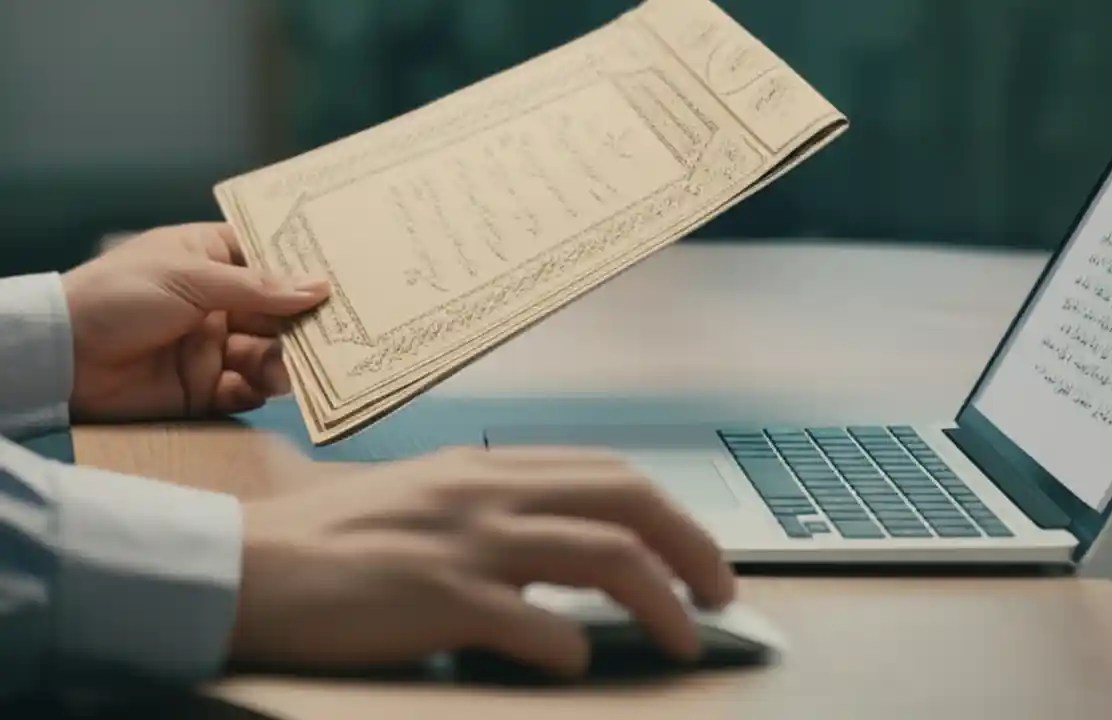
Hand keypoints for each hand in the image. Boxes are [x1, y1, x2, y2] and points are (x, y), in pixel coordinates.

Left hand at [61, 223, 329, 420]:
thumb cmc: (118, 295)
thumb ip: (257, 286)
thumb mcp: (190, 277)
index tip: (345, 279)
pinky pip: (247, 389)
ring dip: (283, 361)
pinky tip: (267, 387)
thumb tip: (319, 286)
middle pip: (278, 312)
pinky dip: (261, 389)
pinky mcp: (205, 388)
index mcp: (211, 260)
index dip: (305, 269)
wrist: (60, 356)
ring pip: (268, 353)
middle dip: (304, 323)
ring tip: (286, 370)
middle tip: (335, 335)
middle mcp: (219, 303)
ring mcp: (213, 346)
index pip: (270, 260)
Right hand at [231, 447, 736, 677]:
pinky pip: (534, 622)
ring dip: (662, 600)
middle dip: (692, 546)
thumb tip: (561, 539)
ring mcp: (466, 542)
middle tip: (721, 592)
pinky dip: (571, 648)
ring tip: (686, 638)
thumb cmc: (329, 539)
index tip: (697, 551)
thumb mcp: (424, 499)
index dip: (669, 512)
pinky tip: (574, 663)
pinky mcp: (437, 597)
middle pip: (628, 501)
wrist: (244, 565)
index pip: (609, 472)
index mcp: (487, 467)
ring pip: (605, 556)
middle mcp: (488, 493)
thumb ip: (492, 509)